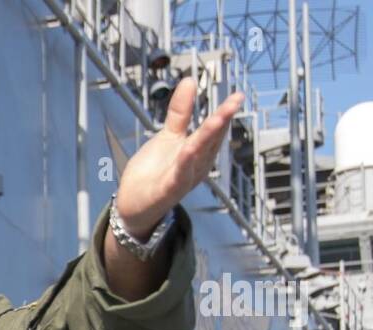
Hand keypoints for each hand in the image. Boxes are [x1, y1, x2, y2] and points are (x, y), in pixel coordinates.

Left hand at [115, 77, 243, 236]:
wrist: (134, 205)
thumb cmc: (155, 172)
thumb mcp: (168, 136)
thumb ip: (180, 112)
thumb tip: (190, 81)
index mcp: (198, 151)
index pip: (214, 129)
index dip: (225, 112)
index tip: (237, 95)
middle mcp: (195, 165)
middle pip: (210, 140)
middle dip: (221, 121)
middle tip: (235, 101)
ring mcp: (182, 178)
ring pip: (196, 156)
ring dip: (207, 138)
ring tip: (217, 119)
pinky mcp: (166, 191)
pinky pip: (176, 177)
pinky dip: (183, 165)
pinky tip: (187, 152)